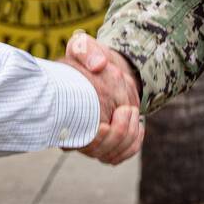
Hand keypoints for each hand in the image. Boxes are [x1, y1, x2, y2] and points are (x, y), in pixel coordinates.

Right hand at [61, 31, 143, 164]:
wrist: (100, 68)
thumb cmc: (87, 58)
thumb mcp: (82, 46)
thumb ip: (85, 50)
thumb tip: (98, 64)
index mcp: (65, 112)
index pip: (78, 140)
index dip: (98, 136)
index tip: (114, 115)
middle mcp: (73, 132)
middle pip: (97, 152)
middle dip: (118, 134)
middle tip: (126, 109)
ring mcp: (88, 141)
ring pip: (109, 156)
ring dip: (127, 137)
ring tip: (131, 112)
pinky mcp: (105, 144)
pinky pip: (118, 157)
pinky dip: (132, 145)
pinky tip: (137, 126)